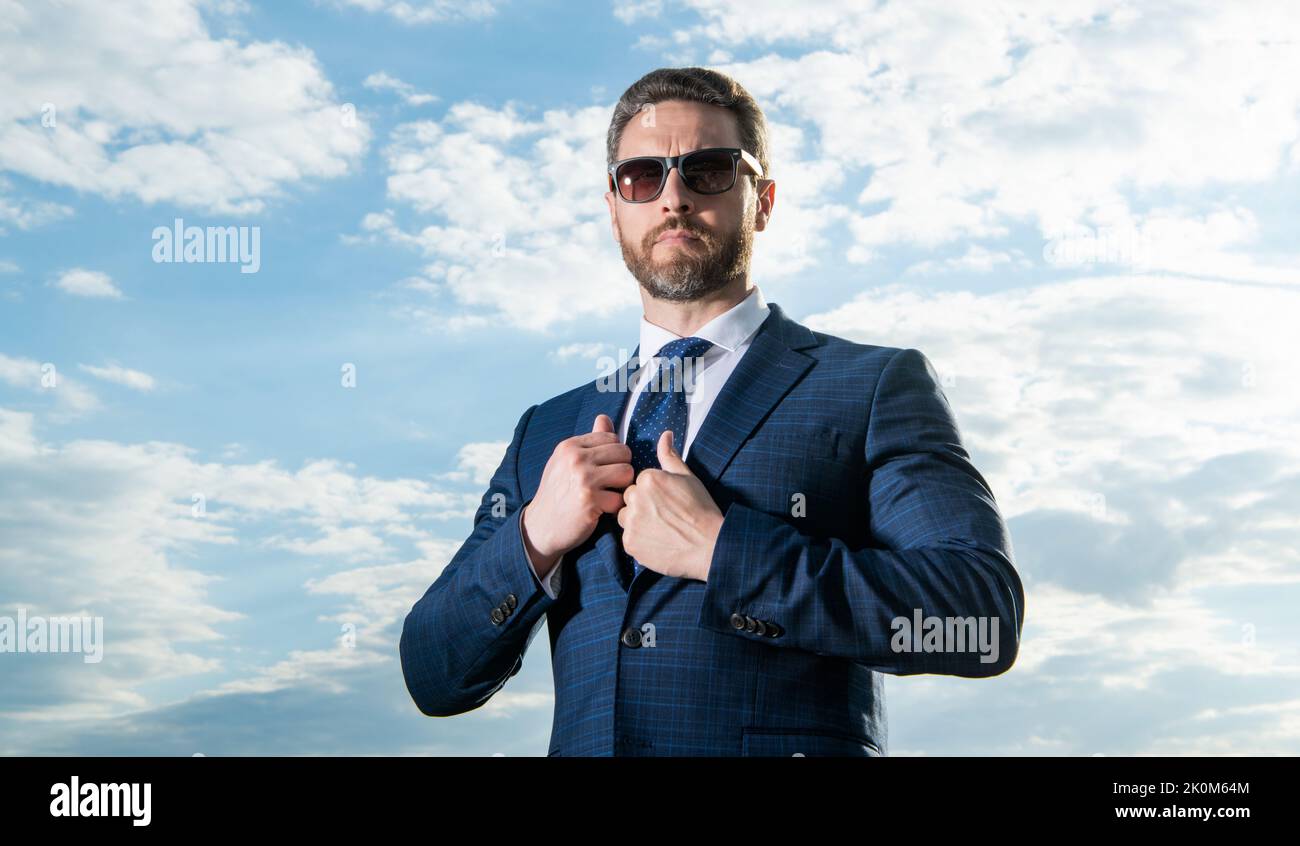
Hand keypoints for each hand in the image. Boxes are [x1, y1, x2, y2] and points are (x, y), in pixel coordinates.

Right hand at [521, 414, 633, 570]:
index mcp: (570, 446)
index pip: (612, 437)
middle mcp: (576, 459)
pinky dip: (616, 507)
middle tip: (610, 484)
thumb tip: (604, 418)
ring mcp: (583, 479)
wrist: (540, 526)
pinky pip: (621, 498)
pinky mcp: (590, 502)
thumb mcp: (566, 462)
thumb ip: (588, 441)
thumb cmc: (557, 493)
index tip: (605, 469)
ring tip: (609, 494)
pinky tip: (604, 510)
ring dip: (623, 487)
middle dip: (622, 469)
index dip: (614, 455)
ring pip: (627, 473)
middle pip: (624, 453)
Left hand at [617, 430, 724, 580]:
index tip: (668, 503)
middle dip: (642, 505)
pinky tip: (658, 541)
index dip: (654, 493)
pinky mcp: (630, 543)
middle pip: (629, 498)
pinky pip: (627, 538)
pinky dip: (639, 540)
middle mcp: (635, 498)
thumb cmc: (701, 510)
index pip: (639, 482)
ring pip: (625, 517)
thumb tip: (665, 435)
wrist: (709, 545)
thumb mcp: (688, 477)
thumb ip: (670, 456)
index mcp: (648, 478)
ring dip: (637, 521)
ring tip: (661, 528)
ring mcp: (631, 522)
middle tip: (664, 516)